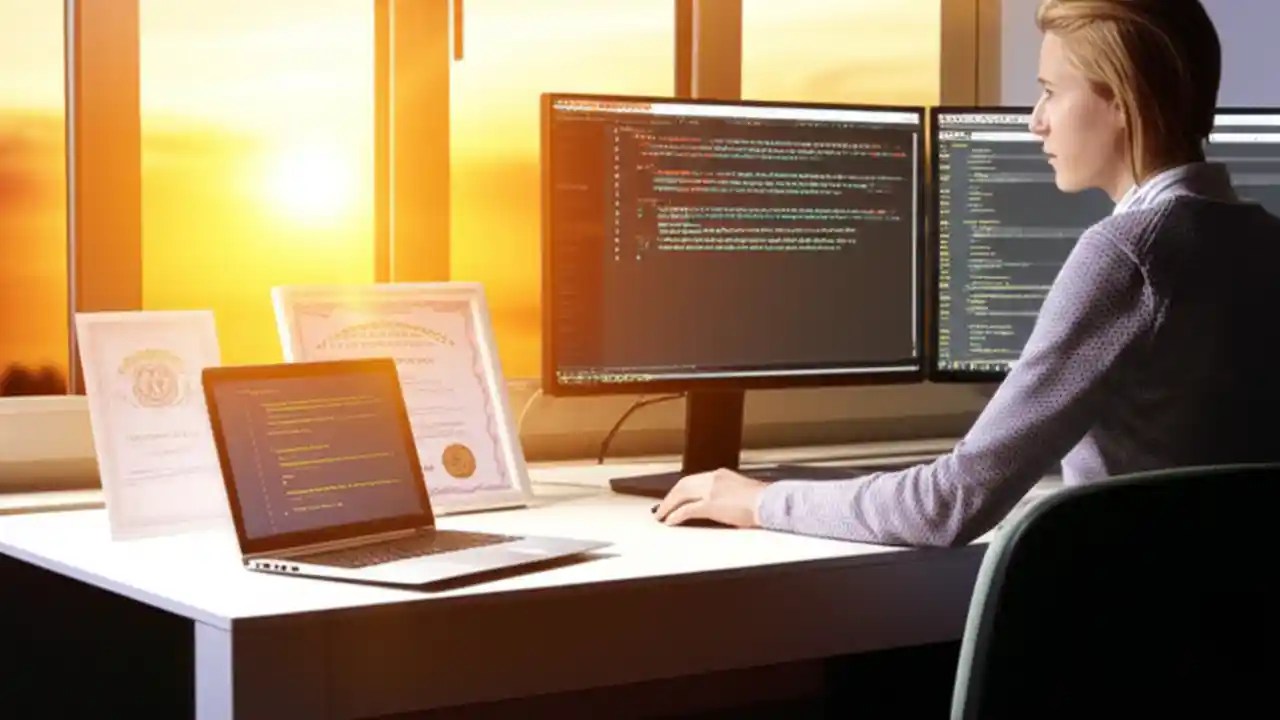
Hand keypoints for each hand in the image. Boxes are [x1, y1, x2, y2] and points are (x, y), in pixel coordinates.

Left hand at [653, 468, 767, 527]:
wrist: (771, 502)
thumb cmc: (763, 501)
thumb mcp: (743, 492)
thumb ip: (729, 494)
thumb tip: (722, 505)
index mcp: (721, 475)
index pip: (694, 480)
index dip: (682, 490)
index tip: (675, 497)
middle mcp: (713, 479)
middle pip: (683, 485)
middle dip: (671, 497)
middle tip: (662, 508)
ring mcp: (711, 491)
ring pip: (681, 495)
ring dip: (669, 506)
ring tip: (661, 516)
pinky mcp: (711, 505)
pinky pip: (687, 510)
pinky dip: (676, 515)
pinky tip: (670, 522)